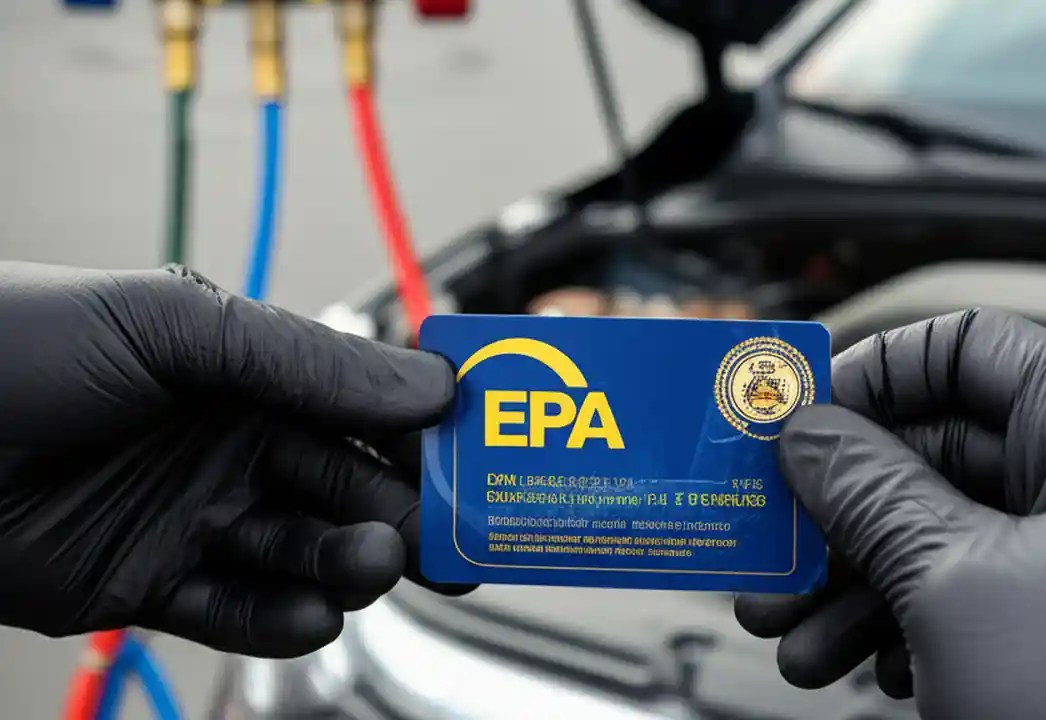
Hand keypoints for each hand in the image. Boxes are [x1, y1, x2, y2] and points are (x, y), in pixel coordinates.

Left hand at [0, 263, 468, 657]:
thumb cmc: (18, 344)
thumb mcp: (175, 327)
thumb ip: (305, 360)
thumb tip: (427, 386)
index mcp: (248, 372)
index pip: (363, 405)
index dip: (426, 432)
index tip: (481, 455)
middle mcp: (231, 444)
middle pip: (349, 487)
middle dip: (404, 509)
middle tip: (447, 531)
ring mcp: (194, 517)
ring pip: (307, 552)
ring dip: (352, 563)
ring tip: (370, 562)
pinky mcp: (150, 585)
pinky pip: (240, 611)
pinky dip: (285, 617)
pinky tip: (310, 610)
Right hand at [736, 309, 1045, 718]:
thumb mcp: (958, 587)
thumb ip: (869, 493)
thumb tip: (807, 436)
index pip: (973, 349)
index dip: (876, 373)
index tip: (797, 417)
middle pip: (939, 450)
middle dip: (839, 505)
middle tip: (770, 537)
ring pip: (937, 532)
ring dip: (849, 578)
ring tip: (788, 627)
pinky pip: (958, 594)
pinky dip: (893, 624)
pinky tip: (851, 665)